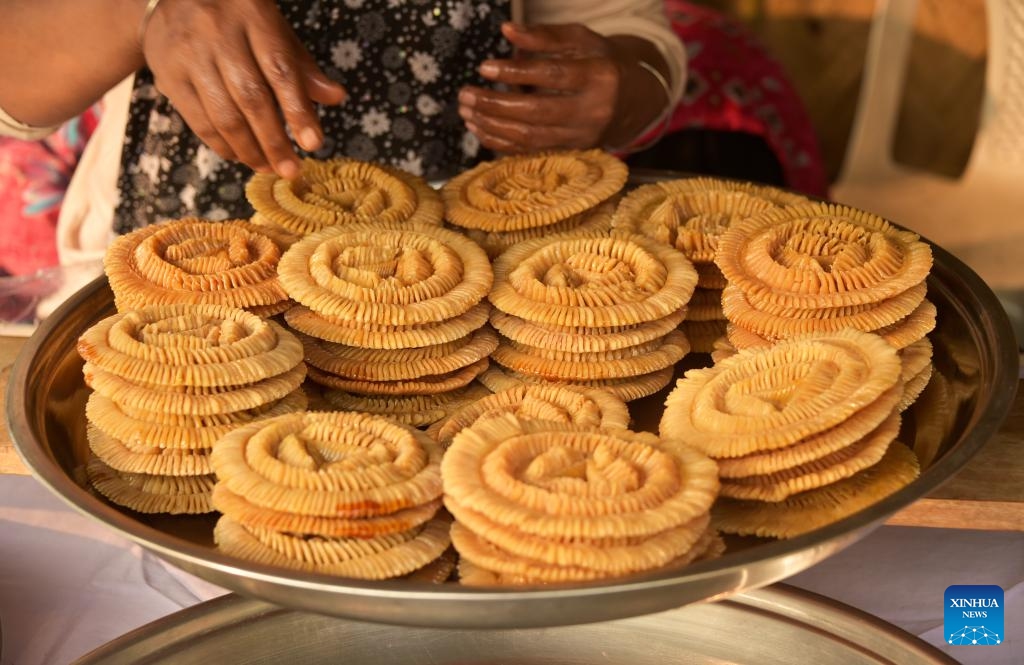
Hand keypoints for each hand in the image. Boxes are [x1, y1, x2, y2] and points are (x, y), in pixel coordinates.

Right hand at [142, 0, 345, 177]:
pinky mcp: (169, 75)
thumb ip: (301, 65)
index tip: (313, 144)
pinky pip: (199, 121)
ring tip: (268, 168)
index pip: (280, 71)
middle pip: (251, 98)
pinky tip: (241, 156)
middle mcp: (219, 34)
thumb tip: (337, 97)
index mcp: (253, 18)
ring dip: (250, 150)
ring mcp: (190, 55)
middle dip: (274, 142)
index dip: (298, 111)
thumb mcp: (272, 28)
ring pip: (223, 115)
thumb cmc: (235, 19)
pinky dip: (222, 146)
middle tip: (291, 169)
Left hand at [458, 23, 669, 153]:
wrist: (633, 101)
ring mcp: (582, 137)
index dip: (515, 72)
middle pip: (536, 113)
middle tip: (465, 95)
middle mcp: (592, 111)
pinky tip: (480, 129)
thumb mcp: (582, 40)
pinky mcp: (572, 152)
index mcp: (599, 77)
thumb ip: (545, 36)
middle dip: (495, 105)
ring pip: (531, 137)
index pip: (552, 76)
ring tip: (466, 111)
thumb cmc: (602, 63)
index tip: (484, 67)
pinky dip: (502, 142)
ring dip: (493, 126)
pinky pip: (531, 151)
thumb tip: (506, 31)